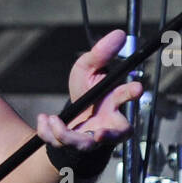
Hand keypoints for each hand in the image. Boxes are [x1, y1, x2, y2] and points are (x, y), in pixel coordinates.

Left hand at [36, 28, 142, 153]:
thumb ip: (101, 53)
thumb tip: (119, 34)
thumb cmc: (84, 91)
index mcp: (113, 102)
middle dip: (110, 135)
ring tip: (53, 120)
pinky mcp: (72, 148)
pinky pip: (60, 144)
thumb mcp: (88, 68)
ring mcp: (90, 139)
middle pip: (118, 135)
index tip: (137, 88)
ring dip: (67, 136)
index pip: (127, 99)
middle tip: (100, 134)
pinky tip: (44, 118)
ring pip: (84, 145)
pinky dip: (48, 132)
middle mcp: (107, 124)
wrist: (68, 114)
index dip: (131, 93)